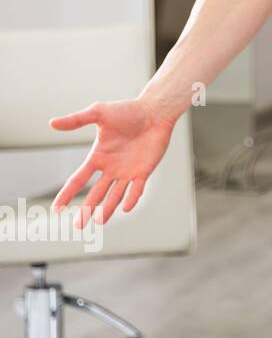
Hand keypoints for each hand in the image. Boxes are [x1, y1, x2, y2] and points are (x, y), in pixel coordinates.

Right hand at [48, 98, 176, 227]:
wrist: (154, 111)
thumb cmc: (127, 111)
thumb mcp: (98, 113)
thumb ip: (76, 120)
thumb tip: (52, 123)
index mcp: (98, 157)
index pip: (78, 179)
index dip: (67, 194)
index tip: (56, 208)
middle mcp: (111, 168)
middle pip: (96, 193)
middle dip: (86, 210)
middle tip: (78, 226)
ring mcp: (128, 171)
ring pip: (115, 195)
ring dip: (107, 209)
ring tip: (98, 222)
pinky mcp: (144, 171)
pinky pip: (137, 188)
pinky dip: (131, 198)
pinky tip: (125, 208)